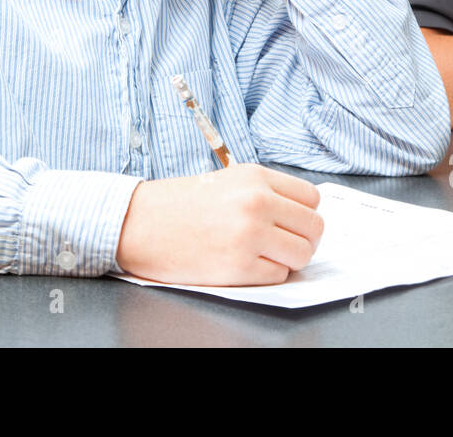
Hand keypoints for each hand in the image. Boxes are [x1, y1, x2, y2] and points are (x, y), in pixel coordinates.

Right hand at [115, 163, 323, 285]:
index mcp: (255, 177)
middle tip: (283, 243)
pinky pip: (278, 275)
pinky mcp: (239, 267)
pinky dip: (267, 274)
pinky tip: (244, 264)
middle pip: (314, 228)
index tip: (291, 222)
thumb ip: (266, 193)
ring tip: (263, 254)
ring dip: (288, 259)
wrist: (138, 224)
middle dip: (303, 239)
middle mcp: (257, 202)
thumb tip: (303, 216)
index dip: (303, 214)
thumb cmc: (179, 204)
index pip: (312, 198)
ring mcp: (250, 235)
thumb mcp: (227, 180)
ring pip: (302, 254)